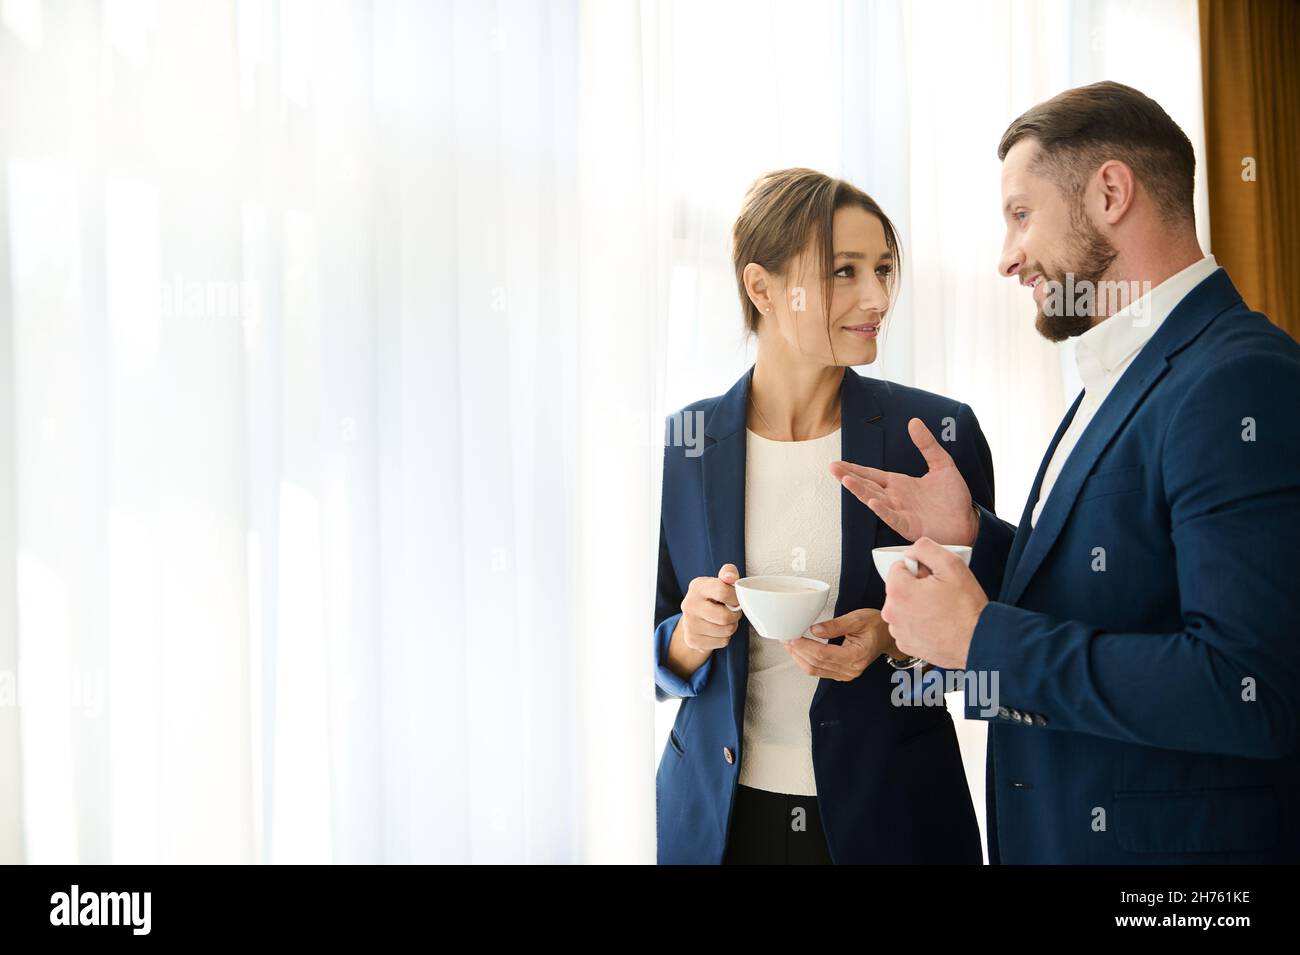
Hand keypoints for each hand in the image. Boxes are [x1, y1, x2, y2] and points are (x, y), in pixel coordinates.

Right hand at [678, 563, 742, 652]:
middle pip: (725, 617)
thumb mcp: (719, 581)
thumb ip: (728, 573)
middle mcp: (689, 605)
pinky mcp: (692, 640)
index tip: (735, 600)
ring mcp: (689, 624)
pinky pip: (722, 642)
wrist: (694, 617)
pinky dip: (724, 637)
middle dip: (735, 615)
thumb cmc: (712, 597)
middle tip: (733, 612)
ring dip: (731, 627)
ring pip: (726, 631)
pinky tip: (718, 630)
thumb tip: (730, 577)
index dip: (736, 598)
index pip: (723, 592)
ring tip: (725, 621)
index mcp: (697, 587)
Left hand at [781, 608, 891, 680]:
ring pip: (815, 670)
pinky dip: (806, 660)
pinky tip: (799, 650)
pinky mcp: (841, 673)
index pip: (824, 654)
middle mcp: (851, 669)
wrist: (887, 636)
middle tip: (786, 638)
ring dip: (799, 657)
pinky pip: (819, 670)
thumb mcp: (857, 618)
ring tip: (789, 643)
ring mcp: (846, 673)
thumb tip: (815, 630)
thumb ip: (835, 625)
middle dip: (798, 651)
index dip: (805, 646)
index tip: (793, 637)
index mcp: (856, 656)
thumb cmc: (876, 625)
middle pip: (817, 664)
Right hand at [830, 417, 977, 545]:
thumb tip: (914, 421)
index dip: (855, 468)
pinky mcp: (909, 525)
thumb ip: (927, 444)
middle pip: (867, 485)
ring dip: (860, 491)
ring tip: (845, 480)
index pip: (871, 474)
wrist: (968, 521)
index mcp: (899, 484)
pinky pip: (892, 517)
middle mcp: (895, 498)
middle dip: (849, 476)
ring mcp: (900, 512)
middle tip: (833, 468)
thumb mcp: (942, 464)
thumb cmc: (954, 498)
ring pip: (874, 500)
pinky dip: (882, 510)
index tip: (837, 463)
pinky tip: (873, 501)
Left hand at [880, 538, 987, 668]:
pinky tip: (936, 624)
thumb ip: (925, 548)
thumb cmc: (966, 607)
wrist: (978, 641)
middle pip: (899, 587)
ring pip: (902, 607)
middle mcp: (891, 612)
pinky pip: (907, 625)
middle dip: (916, 587)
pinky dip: (918, 623)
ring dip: (916, 605)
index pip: (898, 567)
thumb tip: (911, 551)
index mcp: (898, 590)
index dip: (918, 569)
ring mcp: (897, 631)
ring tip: (939, 611)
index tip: (933, 579)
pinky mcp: (905, 644)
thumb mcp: (951, 564)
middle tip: (939, 595)